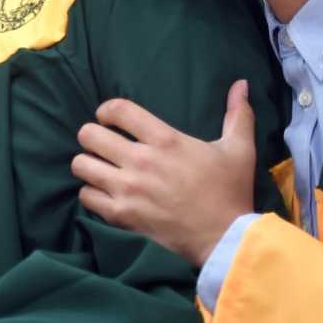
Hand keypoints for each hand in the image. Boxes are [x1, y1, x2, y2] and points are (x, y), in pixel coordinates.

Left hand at [73, 81, 255, 265]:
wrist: (225, 239)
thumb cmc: (230, 192)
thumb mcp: (240, 149)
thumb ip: (237, 114)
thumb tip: (241, 84)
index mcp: (165, 140)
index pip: (118, 110)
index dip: (106, 110)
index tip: (109, 118)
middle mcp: (141, 161)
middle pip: (89, 135)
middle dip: (92, 136)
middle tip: (102, 144)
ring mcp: (127, 189)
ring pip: (81, 165)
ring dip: (88, 164)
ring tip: (99, 168)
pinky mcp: (121, 215)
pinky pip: (86, 196)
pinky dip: (91, 193)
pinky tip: (103, 193)